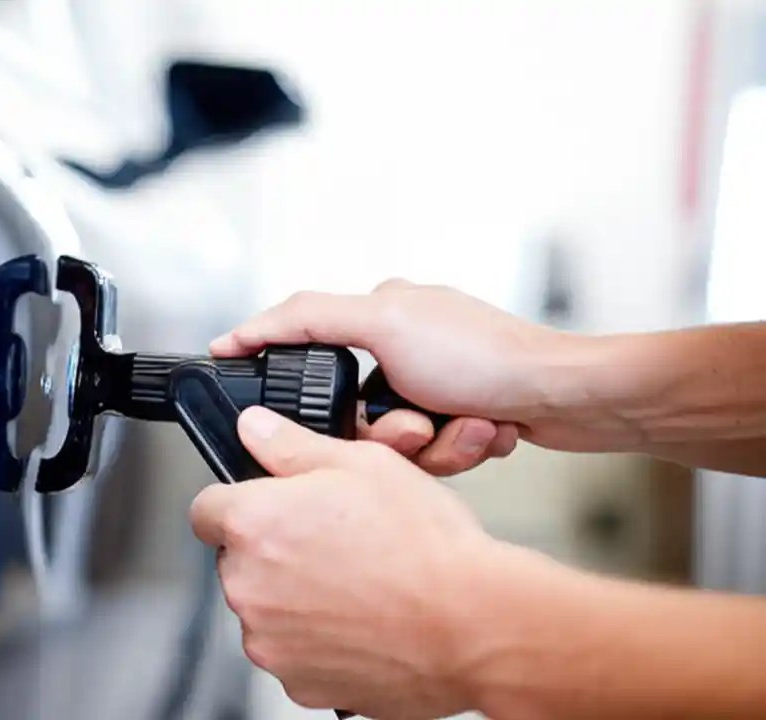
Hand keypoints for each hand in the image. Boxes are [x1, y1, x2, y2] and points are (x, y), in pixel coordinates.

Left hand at [190, 407, 509, 717]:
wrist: (474, 626)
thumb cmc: (426, 547)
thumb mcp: (361, 464)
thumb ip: (290, 445)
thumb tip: (254, 428)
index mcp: (254, 524)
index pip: (206, 508)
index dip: (237, 503)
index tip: (267, 507)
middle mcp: (248, 586)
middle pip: (239, 561)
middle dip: (274, 550)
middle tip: (331, 543)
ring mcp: (270, 640)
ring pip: (266, 609)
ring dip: (294, 597)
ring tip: (356, 583)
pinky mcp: (298, 682)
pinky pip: (293, 652)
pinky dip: (318, 640)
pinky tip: (362, 621)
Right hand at [211, 281, 579, 474]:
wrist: (570, 398)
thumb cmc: (491, 356)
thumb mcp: (386, 323)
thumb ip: (311, 318)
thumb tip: (249, 324)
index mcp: (383, 313)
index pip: (311, 346)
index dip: (285, 375)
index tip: (234, 377)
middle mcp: (407, 345)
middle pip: (357, 413)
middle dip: (391, 433)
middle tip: (420, 426)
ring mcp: (437, 384)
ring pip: (397, 443)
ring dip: (436, 446)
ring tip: (471, 426)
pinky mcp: (464, 416)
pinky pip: (436, 454)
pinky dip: (463, 449)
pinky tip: (491, 430)